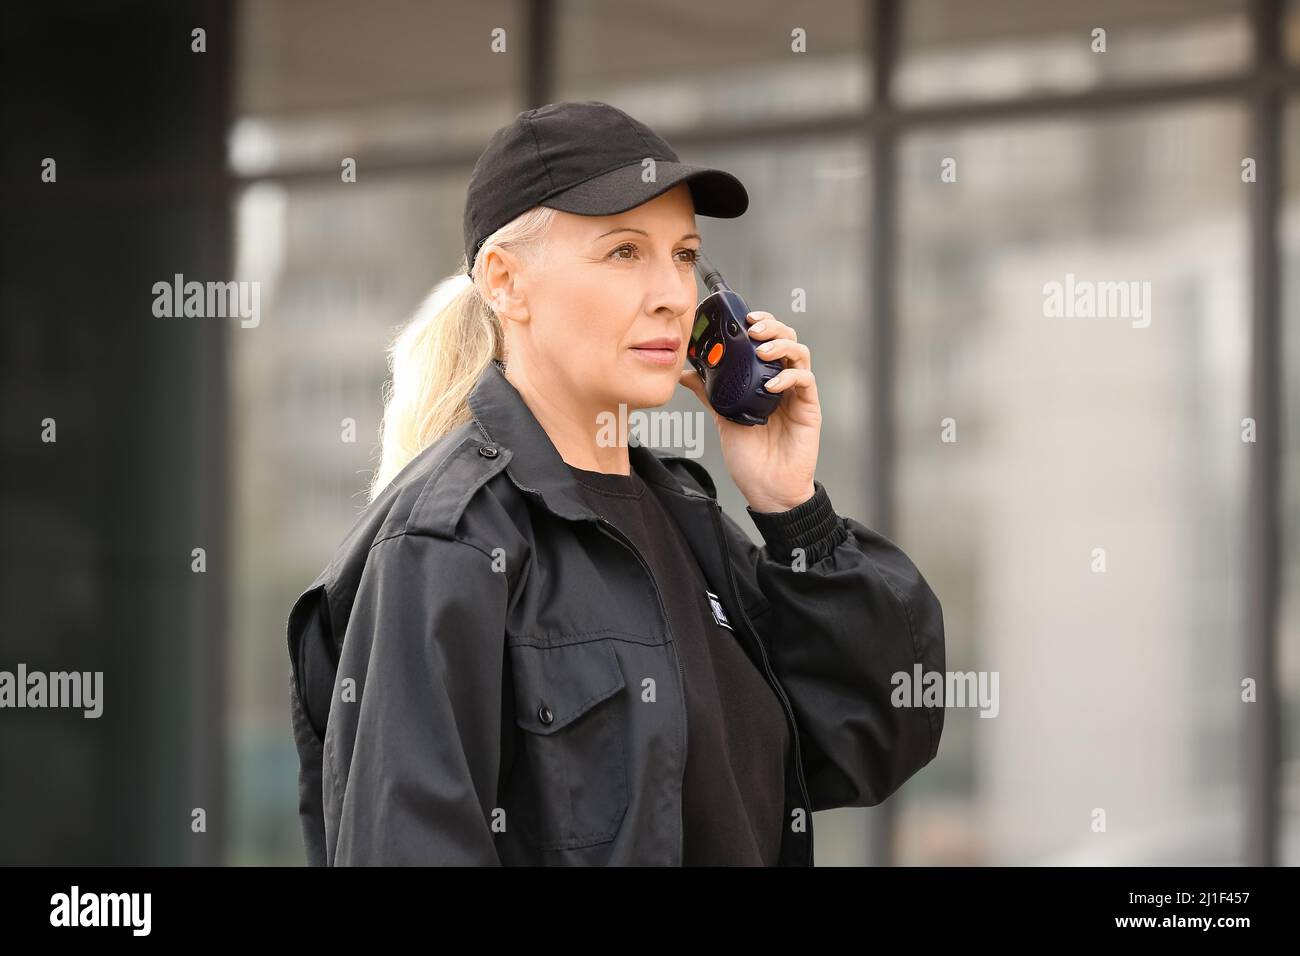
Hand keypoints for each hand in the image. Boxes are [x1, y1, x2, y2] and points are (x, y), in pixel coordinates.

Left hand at [679, 310, 821, 512]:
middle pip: (787, 339)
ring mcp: (797, 394)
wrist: (766, 488)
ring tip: (762, 350)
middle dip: (773, 327)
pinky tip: (771, 385)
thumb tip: (685, 373)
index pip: (767, 341)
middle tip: (753, 328)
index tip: (743, 317)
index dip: (760, 323)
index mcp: (764, 380)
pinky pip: (805, 381)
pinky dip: (789, 377)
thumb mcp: (722, 417)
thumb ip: (709, 393)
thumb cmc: (750, 456)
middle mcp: (783, 382)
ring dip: (782, 345)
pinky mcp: (809, 408)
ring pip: (800, 353)